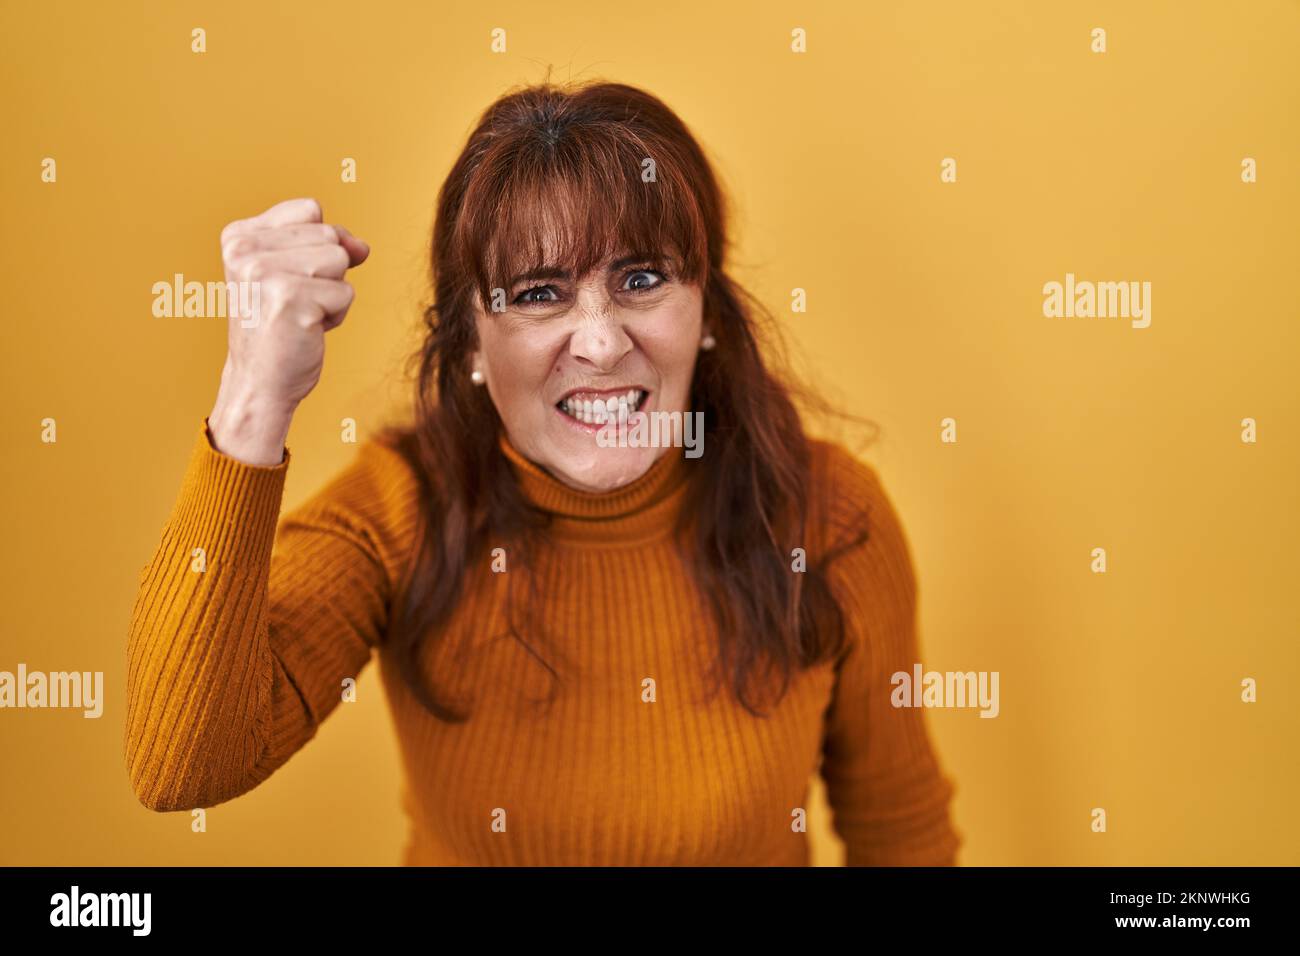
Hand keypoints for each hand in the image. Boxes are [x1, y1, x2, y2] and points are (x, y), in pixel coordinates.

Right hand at [207, 198, 369, 464]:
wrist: (260, 381)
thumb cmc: (278, 326)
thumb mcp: (292, 272)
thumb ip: (325, 244)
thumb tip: (362, 246)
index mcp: (238, 236)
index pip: (310, 210)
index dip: (319, 243)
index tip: (292, 276)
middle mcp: (246, 251)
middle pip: (329, 236)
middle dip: (326, 273)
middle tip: (295, 302)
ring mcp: (266, 274)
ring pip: (340, 261)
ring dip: (332, 293)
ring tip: (301, 314)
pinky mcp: (291, 300)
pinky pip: (345, 293)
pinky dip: (336, 315)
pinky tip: (307, 330)